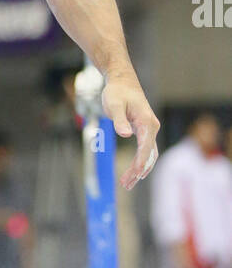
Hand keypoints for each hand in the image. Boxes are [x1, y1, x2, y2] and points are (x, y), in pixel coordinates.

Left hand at [102, 72, 160, 189]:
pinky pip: (145, 150)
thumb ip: (119, 120)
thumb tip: (126, 134)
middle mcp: (152, 127)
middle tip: (126, 185)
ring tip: (127, 184)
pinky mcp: (144, 131)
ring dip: (139, 170)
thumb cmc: (117, 92)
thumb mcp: (114, 104)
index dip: (141, 162)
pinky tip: (133, 173)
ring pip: (148, 154)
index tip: (136, 174)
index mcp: (147, 121)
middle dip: (139, 171)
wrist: (122, 82)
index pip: (146, 146)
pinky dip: (140, 162)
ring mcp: (149, 130)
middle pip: (148, 154)